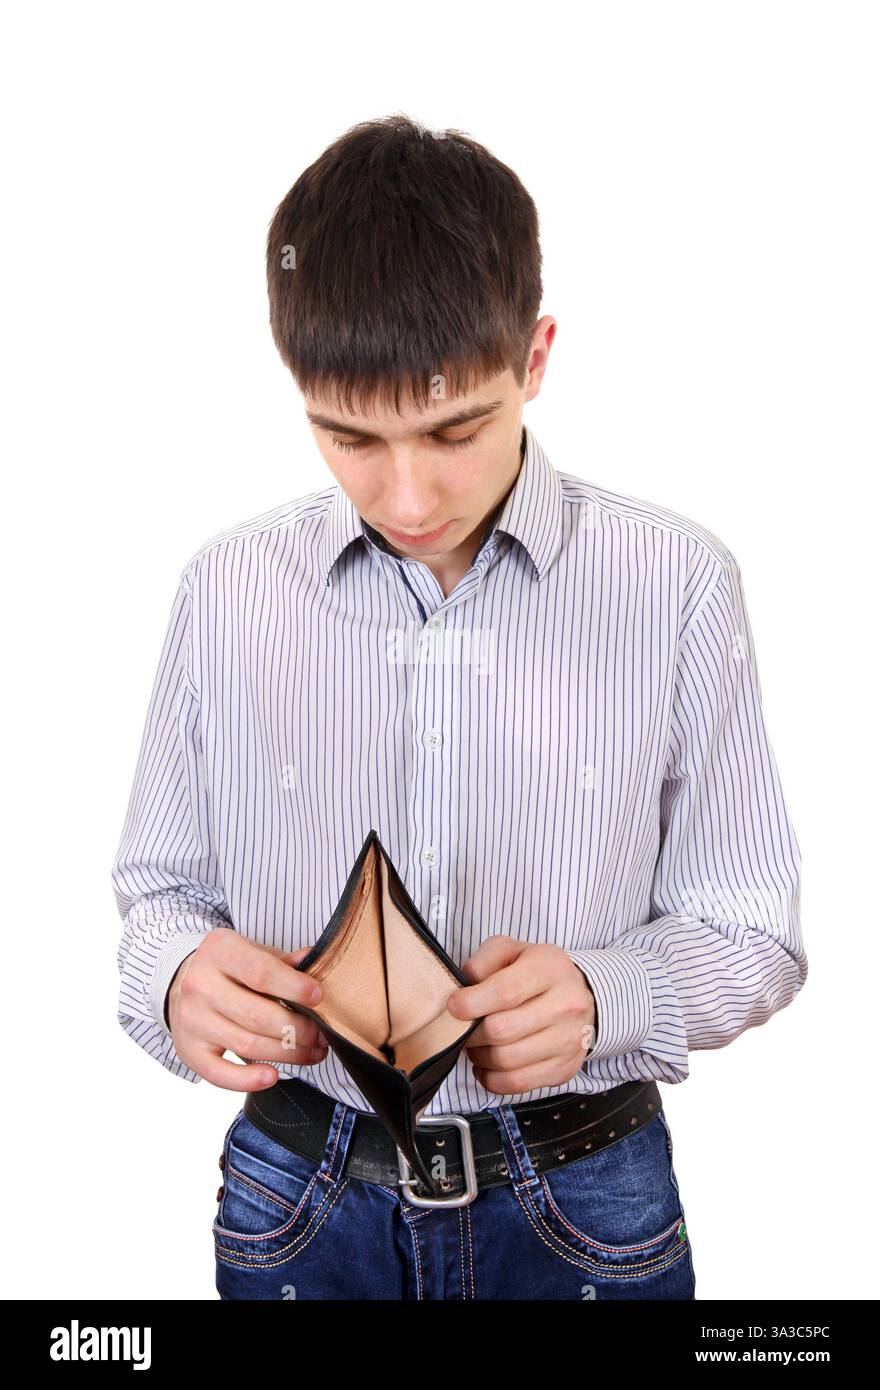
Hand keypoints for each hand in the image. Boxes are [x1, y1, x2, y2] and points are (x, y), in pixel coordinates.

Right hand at [166, 933, 327, 1090]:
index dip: (295, 988)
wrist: (181, 981)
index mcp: (220, 951)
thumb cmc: (228, 968)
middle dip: (299, 1029)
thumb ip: (282, 960)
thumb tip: (313, 959)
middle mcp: (200, 984)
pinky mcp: (188, 1049)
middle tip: (323, 1035)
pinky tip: (271, 1076)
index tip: (318, 998)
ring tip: (311, 1053)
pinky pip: (218, 1073)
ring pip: (246, 1045)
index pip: (262, 973)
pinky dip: (247, 1080)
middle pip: (258, 1016)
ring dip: (287, 1054)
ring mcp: (192, 1019)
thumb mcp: (252, 952)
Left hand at [446, 937, 596, 1095]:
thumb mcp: (510, 951)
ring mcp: (569, 1040)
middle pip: (502, 1030)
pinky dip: (491, 1078)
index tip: (454, 1006)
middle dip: (472, 1032)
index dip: (470, 1003)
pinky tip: (488, 1063)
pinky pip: (516, 1083)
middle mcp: (567, 1004)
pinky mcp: (565, 1068)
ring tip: (476, 1044)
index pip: (504, 992)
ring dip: (479, 1056)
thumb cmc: (536, 971)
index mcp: (551, 968)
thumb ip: (482, 963)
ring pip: (506, 1060)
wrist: (579, 995)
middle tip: (465, 1028)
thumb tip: (463, 993)